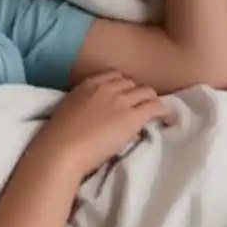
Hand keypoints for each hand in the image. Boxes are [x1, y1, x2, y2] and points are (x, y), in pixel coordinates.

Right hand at [35, 71, 171, 176]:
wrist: (61, 150)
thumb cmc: (58, 137)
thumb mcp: (69, 109)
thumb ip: (85, 104)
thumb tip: (93, 112)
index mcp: (89, 84)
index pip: (116, 77)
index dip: (124, 88)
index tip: (126, 98)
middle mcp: (108, 88)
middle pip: (133, 84)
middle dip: (138, 95)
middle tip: (140, 109)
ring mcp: (122, 101)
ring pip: (147, 92)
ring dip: (151, 102)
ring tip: (154, 114)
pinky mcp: (132, 117)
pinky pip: (155, 107)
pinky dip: (164, 112)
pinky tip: (168, 119)